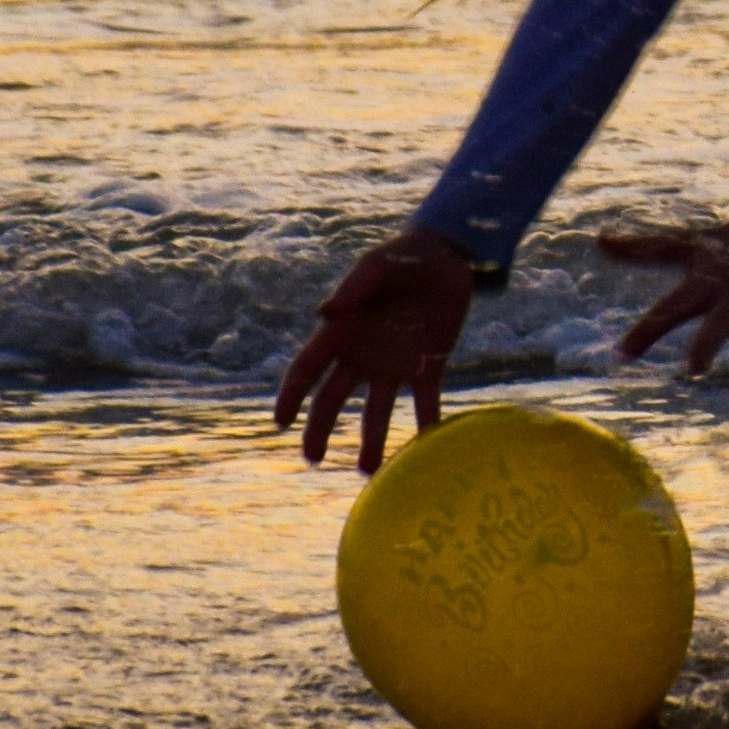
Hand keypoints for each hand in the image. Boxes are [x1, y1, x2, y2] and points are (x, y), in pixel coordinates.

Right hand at [278, 231, 477, 473]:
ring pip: (377, 411)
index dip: (291, 395)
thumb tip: (325, 313)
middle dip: (319, 429)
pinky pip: (425, 403)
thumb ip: (355, 288)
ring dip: (372, 441)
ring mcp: (394, 365)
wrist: (448, 256)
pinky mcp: (428, 367)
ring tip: (369, 472)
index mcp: (342, 331)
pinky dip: (427, 426)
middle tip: (313, 459)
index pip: (307, 369)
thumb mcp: (379, 265)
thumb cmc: (405, 256)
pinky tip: (425, 453)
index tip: (279, 422)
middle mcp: (362, 355)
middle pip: (332, 399)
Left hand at [602, 203, 728, 417]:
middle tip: (694, 369)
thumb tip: (599, 239)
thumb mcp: (683, 244)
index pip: (670, 308)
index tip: (620, 354)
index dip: (646, 330)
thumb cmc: (722, 245)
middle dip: (709, 343)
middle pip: (720, 323)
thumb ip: (642, 250)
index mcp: (706, 283)